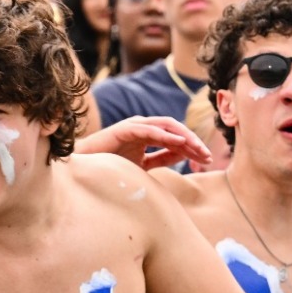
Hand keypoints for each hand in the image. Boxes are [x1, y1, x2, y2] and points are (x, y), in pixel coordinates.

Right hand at [76, 115, 211, 170]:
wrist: (83, 166)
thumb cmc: (109, 165)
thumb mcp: (143, 164)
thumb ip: (162, 158)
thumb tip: (184, 155)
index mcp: (148, 134)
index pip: (176, 138)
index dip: (192, 148)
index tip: (206, 160)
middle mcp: (144, 126)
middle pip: (176, 130)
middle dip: (194, 142)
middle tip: (208, 156)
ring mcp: (135, 126)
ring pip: (167, 127)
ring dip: (185, 137)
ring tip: (199, 149)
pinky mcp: (126, 129)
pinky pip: (151, 130)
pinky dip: (166, 135)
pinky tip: (180, 142)